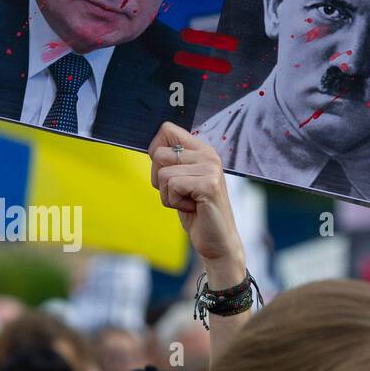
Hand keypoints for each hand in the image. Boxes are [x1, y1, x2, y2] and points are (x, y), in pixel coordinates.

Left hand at [147, 121, 245, 286]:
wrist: (217, 241)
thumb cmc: (196, 212)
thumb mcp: (181, 182)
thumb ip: (171, 162)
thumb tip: (153, 149)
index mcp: (201, 150)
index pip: (167, 129)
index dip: (155, 151)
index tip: (166, 172)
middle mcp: (208, 154)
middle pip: (159, 154)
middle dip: (159, 180)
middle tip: (179, 193)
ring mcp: (210, 168)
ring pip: (163, 174)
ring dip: (168, 195)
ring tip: (187, 202)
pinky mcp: (209, 184)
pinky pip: (172, 186)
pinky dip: (175, 203)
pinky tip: (192, 207)